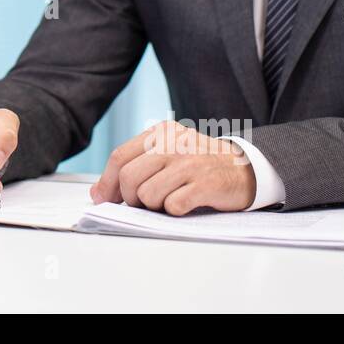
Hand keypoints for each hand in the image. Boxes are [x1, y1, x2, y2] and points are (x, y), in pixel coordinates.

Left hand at [89, 120, 255, 214]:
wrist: (246, 169)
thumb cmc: (199, 164)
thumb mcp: (167, 153)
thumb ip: (134, 166)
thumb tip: (98, 192)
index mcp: (161, 132)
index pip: (119, 157)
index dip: (107, 182)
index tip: (103, 198)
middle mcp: (174, 143)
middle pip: (128, 178)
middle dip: (130, 198)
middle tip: (143, 203)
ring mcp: (190, 163)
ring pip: (147, 195)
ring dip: (154, 206)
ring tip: (171, 199)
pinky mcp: (206, 184)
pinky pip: (172, 206)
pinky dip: (175, 211)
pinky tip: (187, 203)